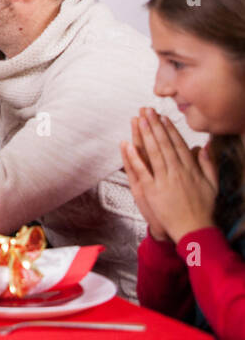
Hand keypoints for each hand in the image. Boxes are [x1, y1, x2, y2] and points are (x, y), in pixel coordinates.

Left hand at [120, 108, 216, 243]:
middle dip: (155, 126)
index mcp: (190, 169)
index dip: (169, 130)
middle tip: (147, 110)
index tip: (162, 117)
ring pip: (152, 153)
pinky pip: (141, 170)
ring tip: (138, 120)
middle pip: (164, 144)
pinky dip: (134, 157)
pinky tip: (127, 144)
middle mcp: (177, 171)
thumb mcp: (212, 184)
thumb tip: (204, 146)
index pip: (178, 144)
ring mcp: (163, 180)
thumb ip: (208, 163)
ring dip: (145, 135)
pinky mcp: (152, 190)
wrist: (194, 228)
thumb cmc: (203, 208)